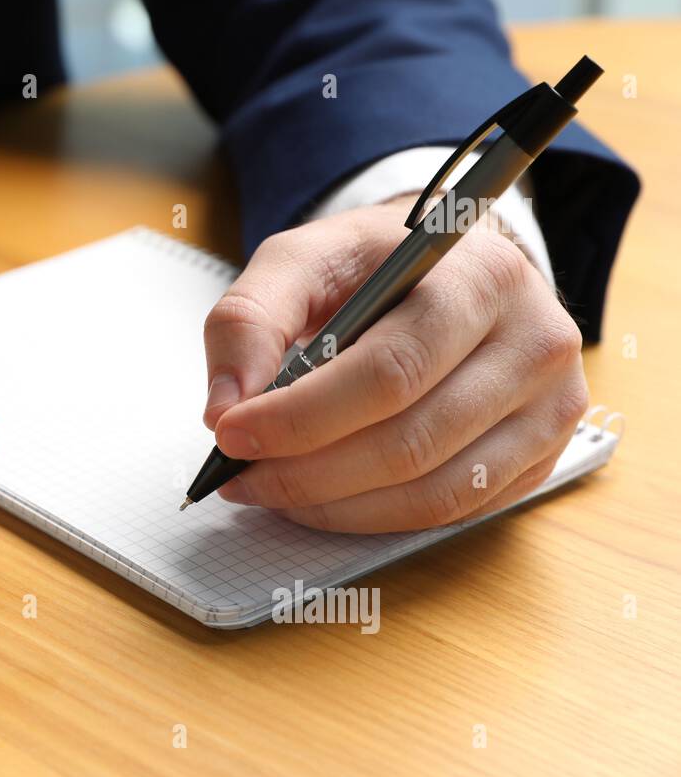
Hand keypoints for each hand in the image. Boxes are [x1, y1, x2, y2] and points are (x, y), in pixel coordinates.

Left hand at [201, 196, 588, 532]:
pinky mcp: (542, 456)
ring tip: (270, 489)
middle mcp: (535, 343)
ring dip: (335, 505)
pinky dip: (374, 516)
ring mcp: (551, 408)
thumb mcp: (301, 259)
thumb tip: (224, 408)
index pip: (390, 371)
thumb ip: (248, 319)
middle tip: (240, 474)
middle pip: (411, 441)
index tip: (231, 434)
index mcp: (480, 278)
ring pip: (434, 492)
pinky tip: (323, 498)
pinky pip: (454, 512)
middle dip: (307, 470)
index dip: (303, 416)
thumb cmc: (375, 264)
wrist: (449, 268)